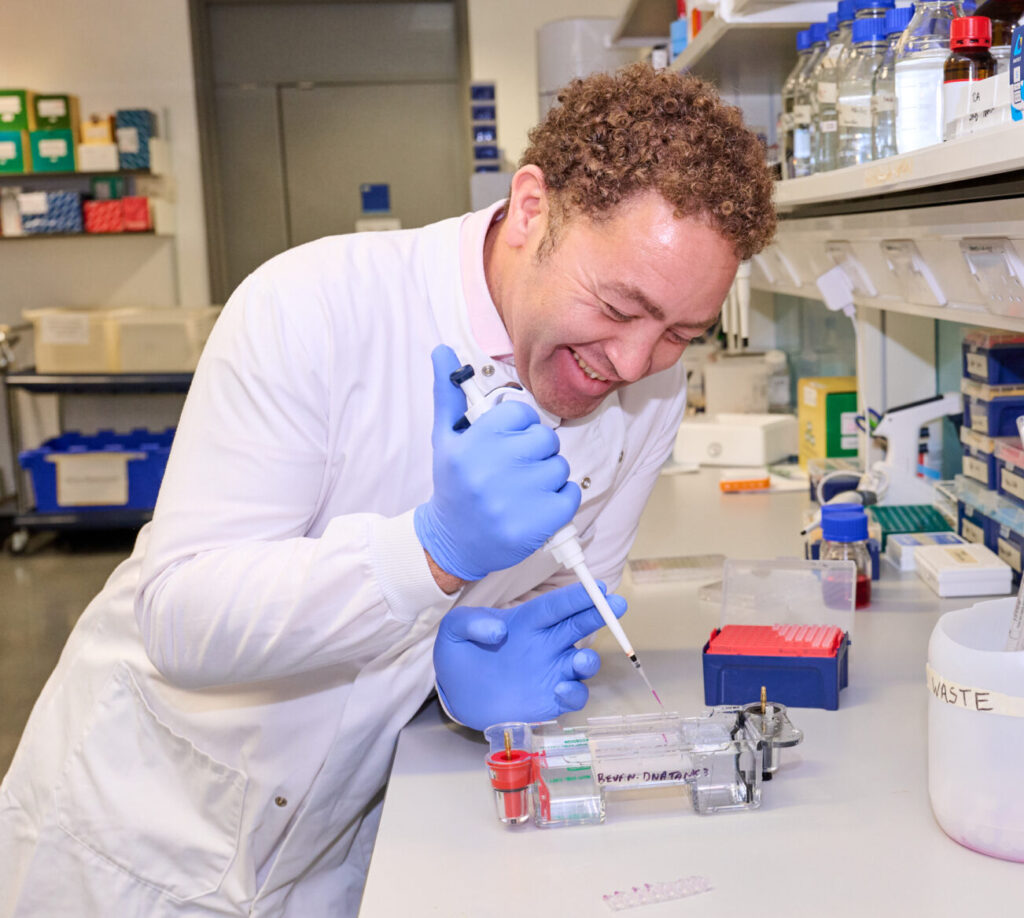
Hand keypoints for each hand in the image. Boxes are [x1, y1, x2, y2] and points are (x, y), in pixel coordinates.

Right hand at [414, 345, 580, 581]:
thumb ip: (447, 393)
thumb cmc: (454, 485)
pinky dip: (559, 500)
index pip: (520, 413)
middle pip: (544, 438)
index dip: (517, 427)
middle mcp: (491, 471)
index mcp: (470, 445)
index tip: (506, 442)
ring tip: (523, 488)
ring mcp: (516, 500)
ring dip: (548, 475)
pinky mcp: (537, 525)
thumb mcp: (445, 438)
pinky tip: (535, 506)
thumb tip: (443, 350)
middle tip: (515, 466)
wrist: (453, 542)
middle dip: (535, 450)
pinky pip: (570, 495)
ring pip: (559, 466)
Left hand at [433, 581, 626, 730]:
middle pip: (578, 627)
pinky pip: (573, 695)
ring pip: (582, 664)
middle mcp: (545, 644)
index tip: (598, 588)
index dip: (576, 597)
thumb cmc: (459, 654)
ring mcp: (550, 671)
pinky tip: (561, 689)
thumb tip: (498, 632)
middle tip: (617, 605)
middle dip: (598, 615)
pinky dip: (573, 692)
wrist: (455, 693)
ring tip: (581, 661)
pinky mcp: (550, 699)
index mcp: (526, 623)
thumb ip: (470, 623)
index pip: (555, 607)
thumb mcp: (453, 630)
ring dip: (589, 661)